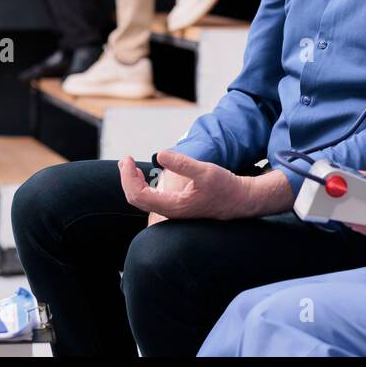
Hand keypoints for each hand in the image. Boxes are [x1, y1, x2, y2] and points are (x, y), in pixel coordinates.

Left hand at [118, 151, 255, 221]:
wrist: (240, 200)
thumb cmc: (225, 187)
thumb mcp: (205, 171)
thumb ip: (182, 163)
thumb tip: (160, 154)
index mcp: (174, 206)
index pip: (139, 195)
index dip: (128, 178)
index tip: (127, 160)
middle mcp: (171, 212)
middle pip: (137, 199)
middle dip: (127, 179)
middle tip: (124, 161)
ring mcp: (173, 210)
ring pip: (144, 200)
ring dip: (133, 182)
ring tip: (128, 166)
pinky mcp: (178, 206)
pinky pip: (152, 199)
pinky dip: (143, 186)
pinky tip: (143, 176)